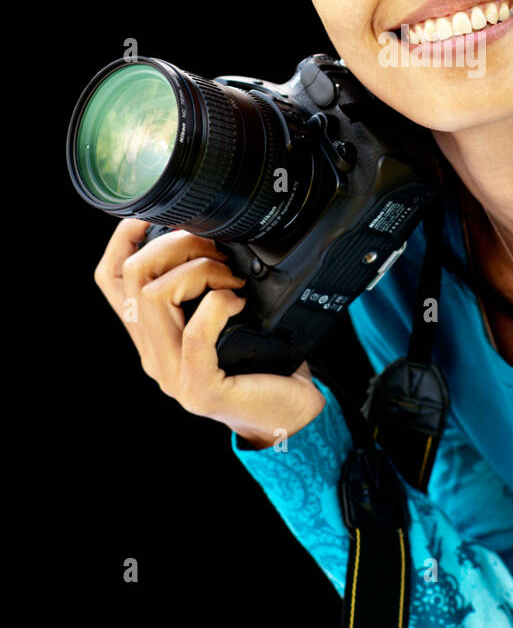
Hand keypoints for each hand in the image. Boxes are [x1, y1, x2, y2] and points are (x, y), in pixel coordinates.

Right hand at [93, 217, 325, 448]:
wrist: (287, 413)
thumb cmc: (261, 360)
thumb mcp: (224, 314)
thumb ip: (204, 285)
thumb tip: (209, 232)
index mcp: (151, 333)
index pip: (112, 280)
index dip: (122, 240)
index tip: (152, 214)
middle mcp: (152, 353)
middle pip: (132, 278)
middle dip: (174, 245)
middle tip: (215, 248)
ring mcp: (171, 374)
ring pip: (155, 297)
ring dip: (199, 271)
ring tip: (231, 279)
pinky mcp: (199, 388)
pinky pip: (195, 333)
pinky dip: (218, 304)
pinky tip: (240, 302)